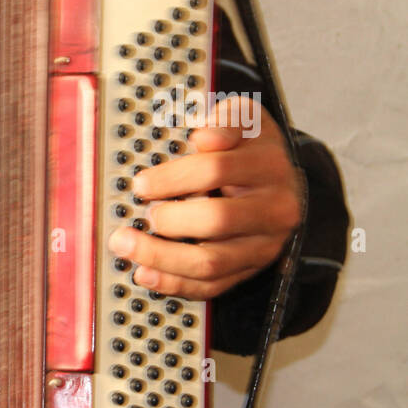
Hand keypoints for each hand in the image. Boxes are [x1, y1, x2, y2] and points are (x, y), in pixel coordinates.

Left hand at [107, 95, 301, 300]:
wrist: (281, 184)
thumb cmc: (249, 150)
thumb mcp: (244, 121)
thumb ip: (226, 121)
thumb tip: (205, 135)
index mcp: (268, 166)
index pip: (217, 170)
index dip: (173, 177)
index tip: (141, 184)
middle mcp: (273, 209)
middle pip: (216, 219)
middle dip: (169, 220)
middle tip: (142, 215)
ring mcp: (263, 244)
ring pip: (211, 261)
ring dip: (161, 257)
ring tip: (126, 246)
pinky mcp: (250, 269)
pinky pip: (211, 286)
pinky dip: (174, 283)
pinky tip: (145, 273)